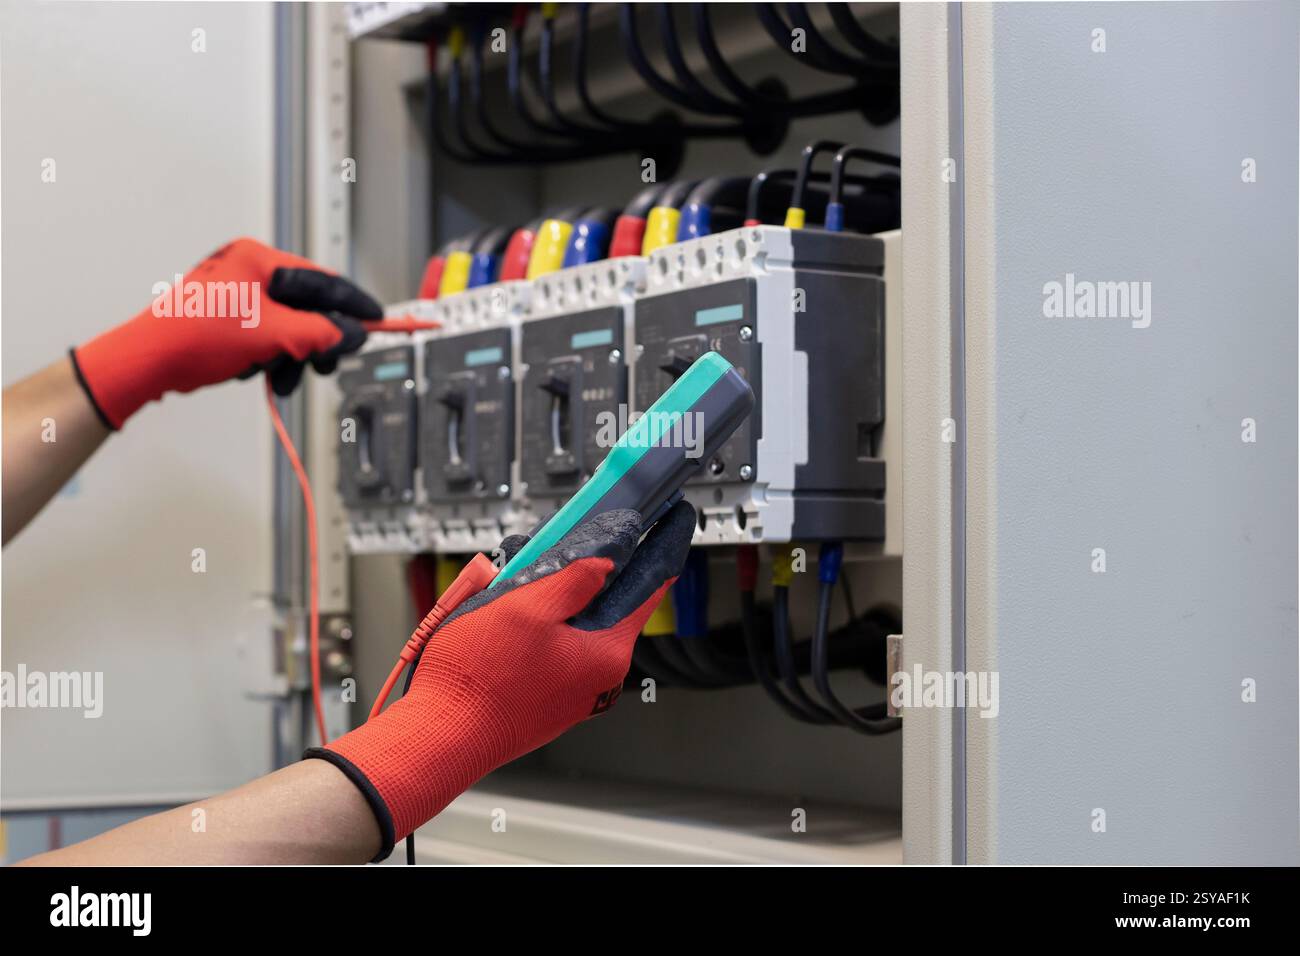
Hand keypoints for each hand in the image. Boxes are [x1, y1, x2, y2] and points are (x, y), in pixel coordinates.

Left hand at [71, 237, 381, 428]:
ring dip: (292, 355)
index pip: (324, 280)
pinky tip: (257, 370)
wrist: (149, 359)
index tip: (379, 318)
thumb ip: (321, 333)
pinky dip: (270, 356)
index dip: (355, 303)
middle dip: (317, 339)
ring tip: (281, 376)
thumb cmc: (199, 335)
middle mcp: (249, 271)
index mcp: (260, 260)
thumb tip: (353, 333)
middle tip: (325, 362)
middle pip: (308, 306)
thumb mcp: (273, 335)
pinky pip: (266, 336)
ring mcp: (237, 295)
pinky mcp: (227, 319)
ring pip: (288, 326)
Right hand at [309, 500, 696, 858]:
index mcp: (606, 653)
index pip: (648, 589)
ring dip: (548, 599)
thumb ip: (574, 579)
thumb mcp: (527, 607)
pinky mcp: (545, 700)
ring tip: (508, 587)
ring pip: (571, 626)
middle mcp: (598, 677)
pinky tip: (501, 618)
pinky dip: (534, 626)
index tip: (672, 523)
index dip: (659, 548)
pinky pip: (551, 649)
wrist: (439, 737)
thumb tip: (606, 562)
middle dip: (580, 572)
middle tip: (555, 548)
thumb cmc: (477, 680)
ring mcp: (571, 692)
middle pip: (604, 604)